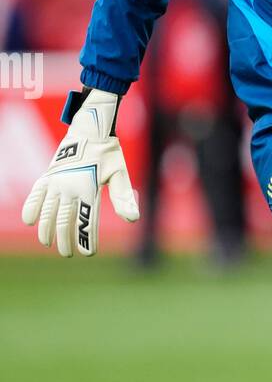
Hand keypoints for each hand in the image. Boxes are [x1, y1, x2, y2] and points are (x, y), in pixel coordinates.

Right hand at [21, 88, 139, 255]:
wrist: (90, 128)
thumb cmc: (108, 153)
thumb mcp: (120, 173)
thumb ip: (123, 197)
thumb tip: (132, 219)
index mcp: (89, 188)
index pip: (86, 220)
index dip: (86, 238)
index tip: (88, 253)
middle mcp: (70, 186)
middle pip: (64, 219)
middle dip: (65, 239)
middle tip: (67, 253)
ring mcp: (57, 181)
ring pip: (49, 210)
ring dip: (47, 228)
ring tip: (47, 243)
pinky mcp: (49, 175)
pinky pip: (36, 193)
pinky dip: (31, 206)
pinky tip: (29, 221)